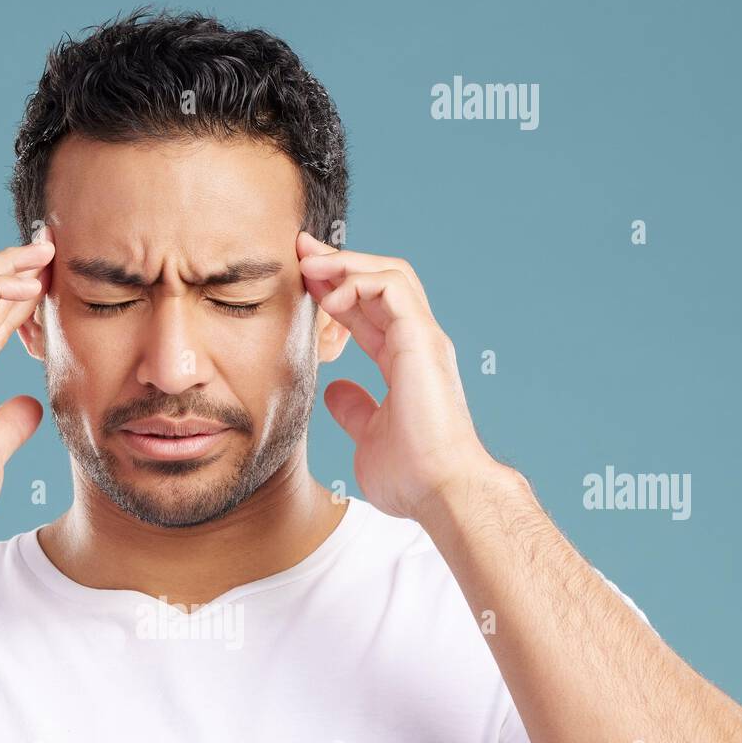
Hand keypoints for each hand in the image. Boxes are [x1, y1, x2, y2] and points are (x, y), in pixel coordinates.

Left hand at [297, 230, 497, 519]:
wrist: (441, 492)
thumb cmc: (412, 476)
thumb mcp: (368, 437)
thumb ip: (354, 409)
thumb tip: (334, 390)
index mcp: (405, 362)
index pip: (369, 311)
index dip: (336, 290)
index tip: (303, 281)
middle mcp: (417, 343)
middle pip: (379, 282)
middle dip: (338, 261)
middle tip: (300, 250)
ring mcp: (424, 339)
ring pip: (389, 274)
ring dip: (346, 262)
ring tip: (310, 262)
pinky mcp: (423, 340)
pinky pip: (391, 287)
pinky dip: (359, 280)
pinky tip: (330, 295)